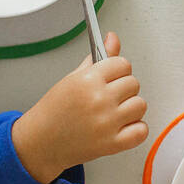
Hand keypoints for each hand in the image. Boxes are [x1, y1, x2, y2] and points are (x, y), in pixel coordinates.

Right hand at [12, 31, 148, 183]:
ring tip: (113, 111)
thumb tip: (112, 39)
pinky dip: (135, 129)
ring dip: (131, 108)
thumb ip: (98, 58)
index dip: (118, 69)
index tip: (111, 76)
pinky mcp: (112, 144)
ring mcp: (107, 123)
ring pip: (140, 105)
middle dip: (123, 88)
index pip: (123, 64)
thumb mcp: (72, 78)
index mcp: (87, 81)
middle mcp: (99, 100)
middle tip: (108, 96)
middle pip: (134, 83)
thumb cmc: (54, 111)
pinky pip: (141, 130)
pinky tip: (121, 126)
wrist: (41, 142)